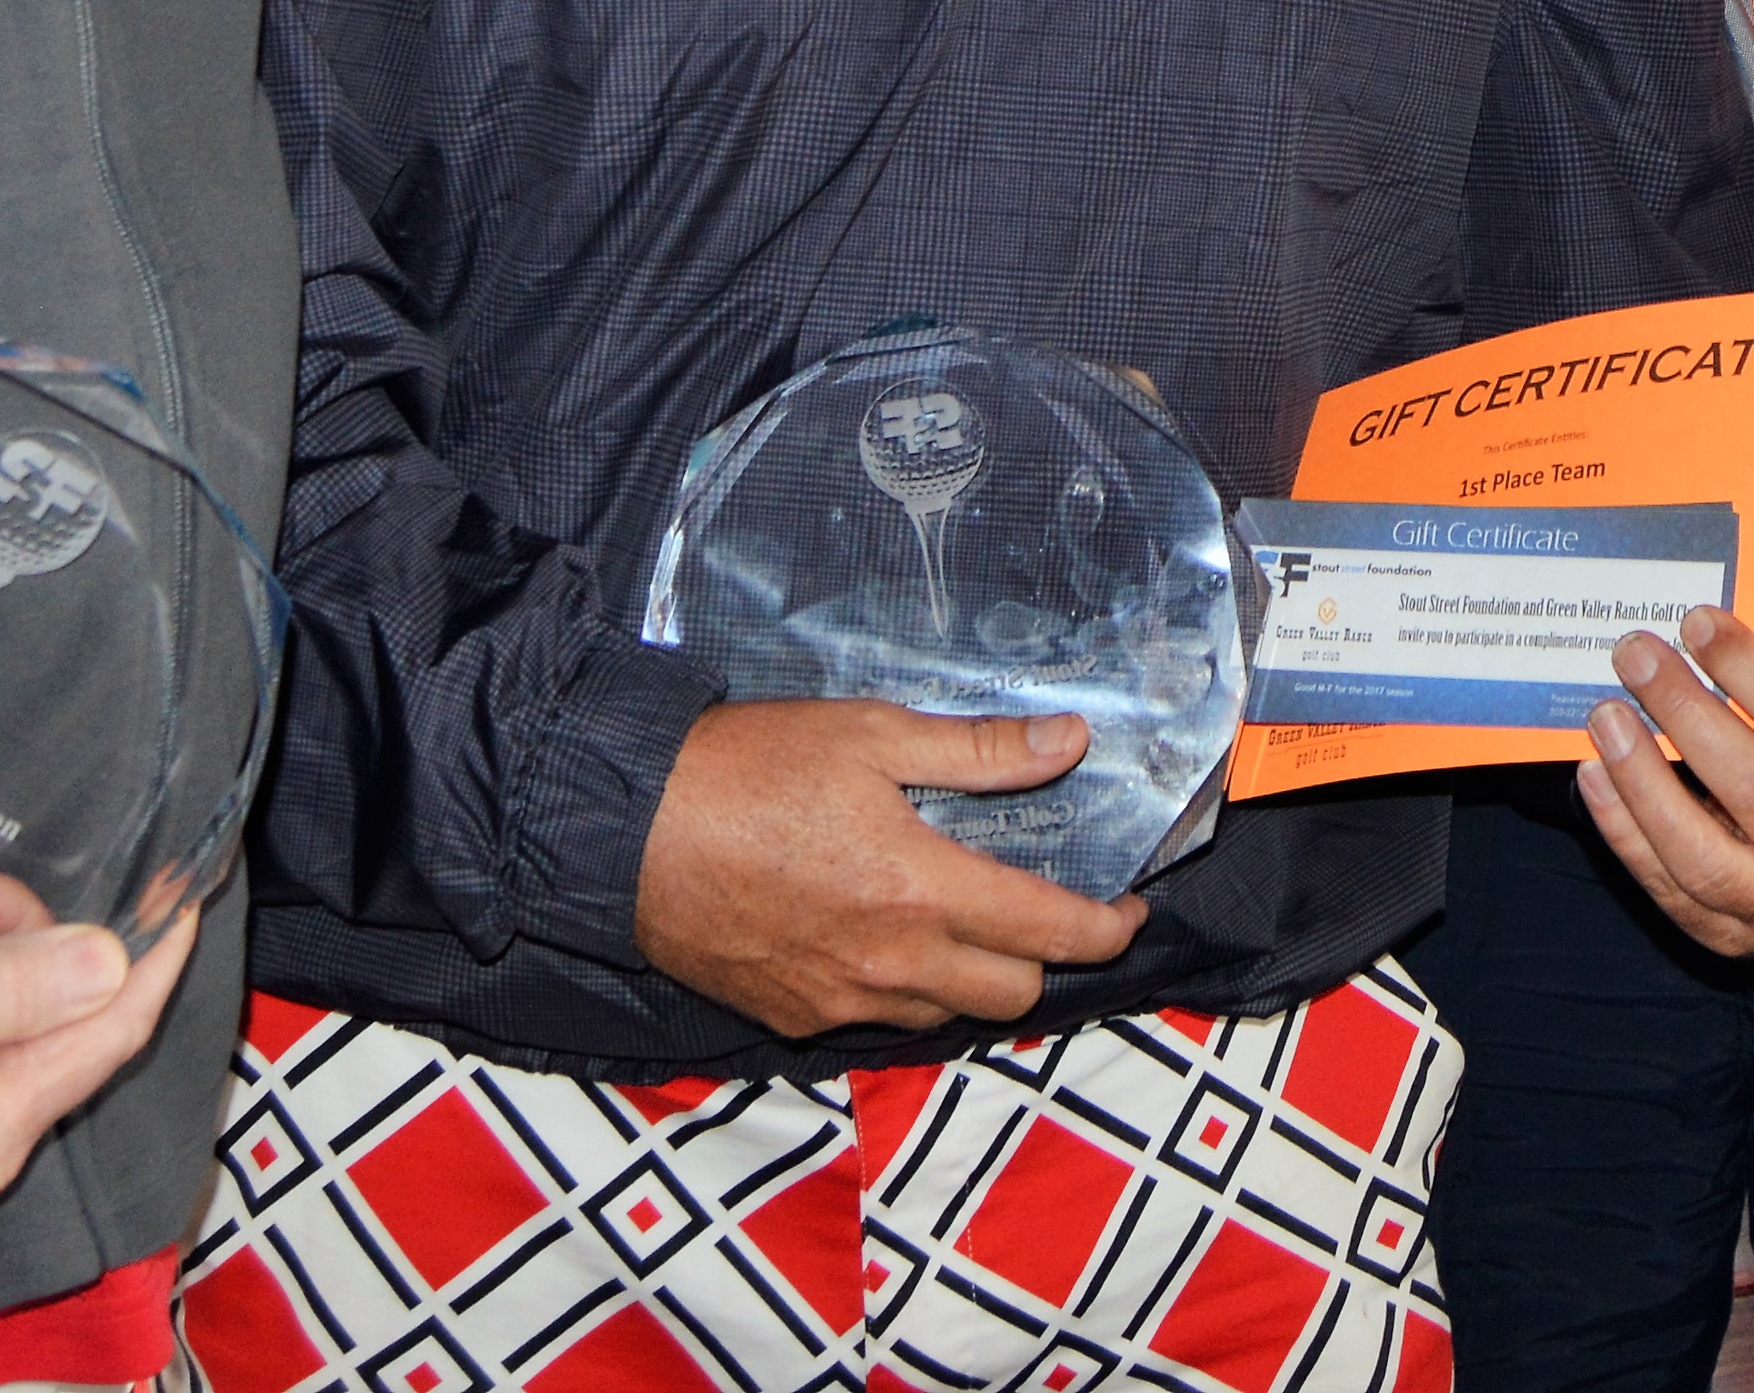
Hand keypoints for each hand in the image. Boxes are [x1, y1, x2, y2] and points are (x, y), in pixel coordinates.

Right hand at [636, 702, 1149, 1036]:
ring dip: (973, 977)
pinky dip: (903, 988)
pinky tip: (882, 937)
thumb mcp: (870, 734)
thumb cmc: (747, 768)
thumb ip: (978, 750)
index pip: (1052, 934)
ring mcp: (840, 1001)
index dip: (1108, 928)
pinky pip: (877, 1019)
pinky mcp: (794, 1019)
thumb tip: (1069, 743)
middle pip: (1013, 994)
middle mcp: (891, 963)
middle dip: (1044, 957)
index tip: (1127, 912)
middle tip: (1040, 908)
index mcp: (922, 891)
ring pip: (947, 1014)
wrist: (627, 830)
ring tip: (960, 918)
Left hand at [1571, 607, 1753, 957]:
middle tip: (1635, 655)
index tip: (1696, 623)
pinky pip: (1664, 885)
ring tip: (1606, 716)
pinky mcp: (1727, 937)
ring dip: (1644, 778)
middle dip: (1685, 712)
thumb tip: (1705, 628)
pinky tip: (1595, 772)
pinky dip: (1622, 827)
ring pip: (1702, 854)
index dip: (1750, 671)